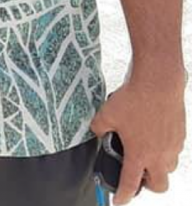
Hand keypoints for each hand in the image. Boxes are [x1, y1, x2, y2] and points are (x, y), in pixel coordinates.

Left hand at [90, 75, 185, 202]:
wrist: (159, 83)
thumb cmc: (134, 99)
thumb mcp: (106, 114)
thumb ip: (99, 128)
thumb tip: (97, 132)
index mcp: (139, 154)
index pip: (130, 183)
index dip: (124, 196)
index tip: (119, 202)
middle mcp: (159, 155)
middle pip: (159, 185)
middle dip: (147, 186)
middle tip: (136, 176)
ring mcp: (173, 146)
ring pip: (169, 168)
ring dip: (158, 167)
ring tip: (145, 154)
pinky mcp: (180, 135)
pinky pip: (174, 151)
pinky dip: (164, 150)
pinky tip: (153, 137)